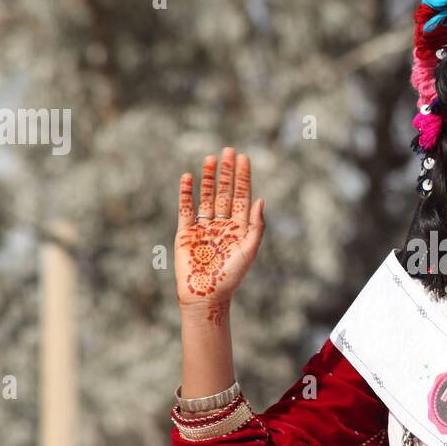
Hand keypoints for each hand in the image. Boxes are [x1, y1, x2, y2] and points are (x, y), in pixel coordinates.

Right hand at [175, 147, 264, 316]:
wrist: (206, 295)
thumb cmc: (230, 277)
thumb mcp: (249, 251)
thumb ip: (256, 226)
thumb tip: (260, 199)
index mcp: (239, 229)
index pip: (242, 196)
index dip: (243, 178)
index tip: (243, 158)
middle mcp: (222, 225)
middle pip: (225, 192)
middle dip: (227, 172)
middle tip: (228, 151)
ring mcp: (203, 228)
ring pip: (206, 197)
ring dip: (208, 178)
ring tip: (210, 159)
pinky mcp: (185, 233)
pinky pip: (186, 209)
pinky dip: (187, 193)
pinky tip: (189, 178)